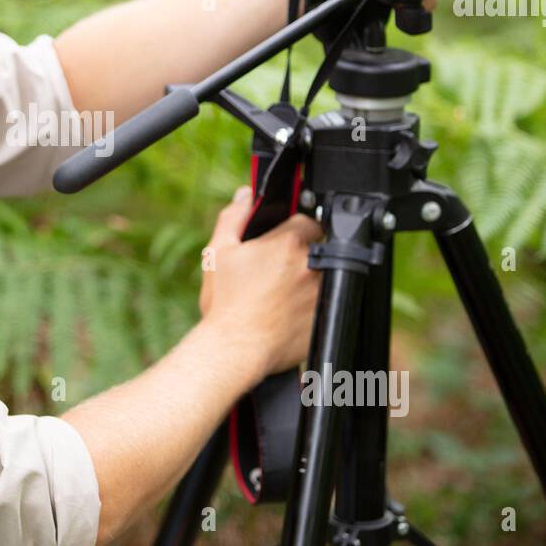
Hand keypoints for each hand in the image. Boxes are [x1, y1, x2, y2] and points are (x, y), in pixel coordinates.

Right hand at [199, 187, 322, 380]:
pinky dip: (311, 303)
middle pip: (318, 246)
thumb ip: (234, 217)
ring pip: (324, 273)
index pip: (307, 219)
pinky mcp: (327, 316)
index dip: (293, 228)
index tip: (280, 241)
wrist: (235, 350)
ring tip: (280, 294)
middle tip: (276, 270)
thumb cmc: (225, 303)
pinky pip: (325, 301)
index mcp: (288, 243)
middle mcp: (313, 264)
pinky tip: (287, 312)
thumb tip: (246, 195)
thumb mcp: (218, 252)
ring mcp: (323, 292)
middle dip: (301, 253)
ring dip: (308, 278)